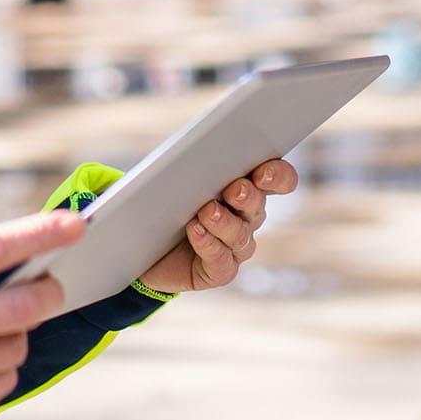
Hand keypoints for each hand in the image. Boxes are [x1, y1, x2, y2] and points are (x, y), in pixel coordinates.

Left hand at [136, 158, 296, 294]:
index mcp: (245, 187)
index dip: (278, 176)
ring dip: (224, 221)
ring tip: (207, 212)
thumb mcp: (176, 176)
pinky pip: (221, 260)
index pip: (278, 179)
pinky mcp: (220, 270)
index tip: (263, 172)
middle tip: (234, 189)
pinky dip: (208, 244)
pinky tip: (196, 230)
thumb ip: (194, 164)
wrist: (142, 247)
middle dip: (247, 196)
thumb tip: (198, 149)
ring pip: (240, 234)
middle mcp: (247, 218)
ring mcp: (235, 247)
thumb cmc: (163, 203)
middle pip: (257, 205)